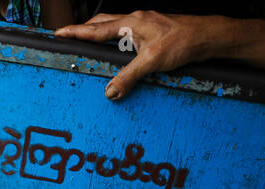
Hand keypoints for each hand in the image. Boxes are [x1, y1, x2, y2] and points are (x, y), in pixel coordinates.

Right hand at [55, 13, 212, 101]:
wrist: (206, 37)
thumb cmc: (183, 42)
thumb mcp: (152, 62)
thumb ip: (129, 77)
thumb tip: (110, 92)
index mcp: (130, 23)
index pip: (96, 29)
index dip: (75, 32)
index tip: (58, 33)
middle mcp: (135, 20)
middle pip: (102, 23)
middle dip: (84, 30)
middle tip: (70, 37)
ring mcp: (144, 24)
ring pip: (114, 26)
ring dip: (99, 33)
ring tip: (90, 43)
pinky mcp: (152, 31)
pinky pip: (126, 33)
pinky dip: (116, 39)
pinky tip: (119, 49)